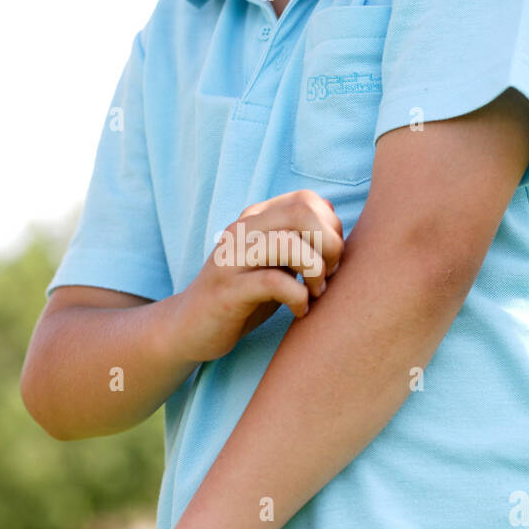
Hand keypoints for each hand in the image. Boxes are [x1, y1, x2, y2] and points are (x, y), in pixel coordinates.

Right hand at [172, 189, 344, 361]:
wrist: (190, 328)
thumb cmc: (244, 296)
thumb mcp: (275, 263)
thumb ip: (300, 243)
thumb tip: (338, 227)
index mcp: (256, 219)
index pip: (307, 200)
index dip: (331, 228)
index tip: (331, 260)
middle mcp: (242, 230)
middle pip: (301, 212)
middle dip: (330, 244)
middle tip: (329, 275)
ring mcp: (232, 258)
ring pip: (289, 243)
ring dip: (316, 271)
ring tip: (316, 293)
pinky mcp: (227, 291)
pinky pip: (273, 282)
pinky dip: (298, 297)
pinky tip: (299, 311)